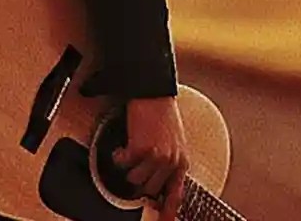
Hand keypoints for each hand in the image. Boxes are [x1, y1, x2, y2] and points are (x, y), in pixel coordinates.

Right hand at [111, 96, 188, 220]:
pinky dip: (119, 156)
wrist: (154, 93)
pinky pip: (124, 164)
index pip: (175, 195)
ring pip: (135, 180)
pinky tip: (122, 147)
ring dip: (128, 168)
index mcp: (181, 162)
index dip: (168, 212)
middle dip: (138, 182)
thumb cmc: (162, 115)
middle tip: (133, 170)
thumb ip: (168, 164)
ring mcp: (157, 156)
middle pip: (150, 190)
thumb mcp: (174, 143)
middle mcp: (171, 162)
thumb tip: (155, 184)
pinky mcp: (141, 148)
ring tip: (129, 154)